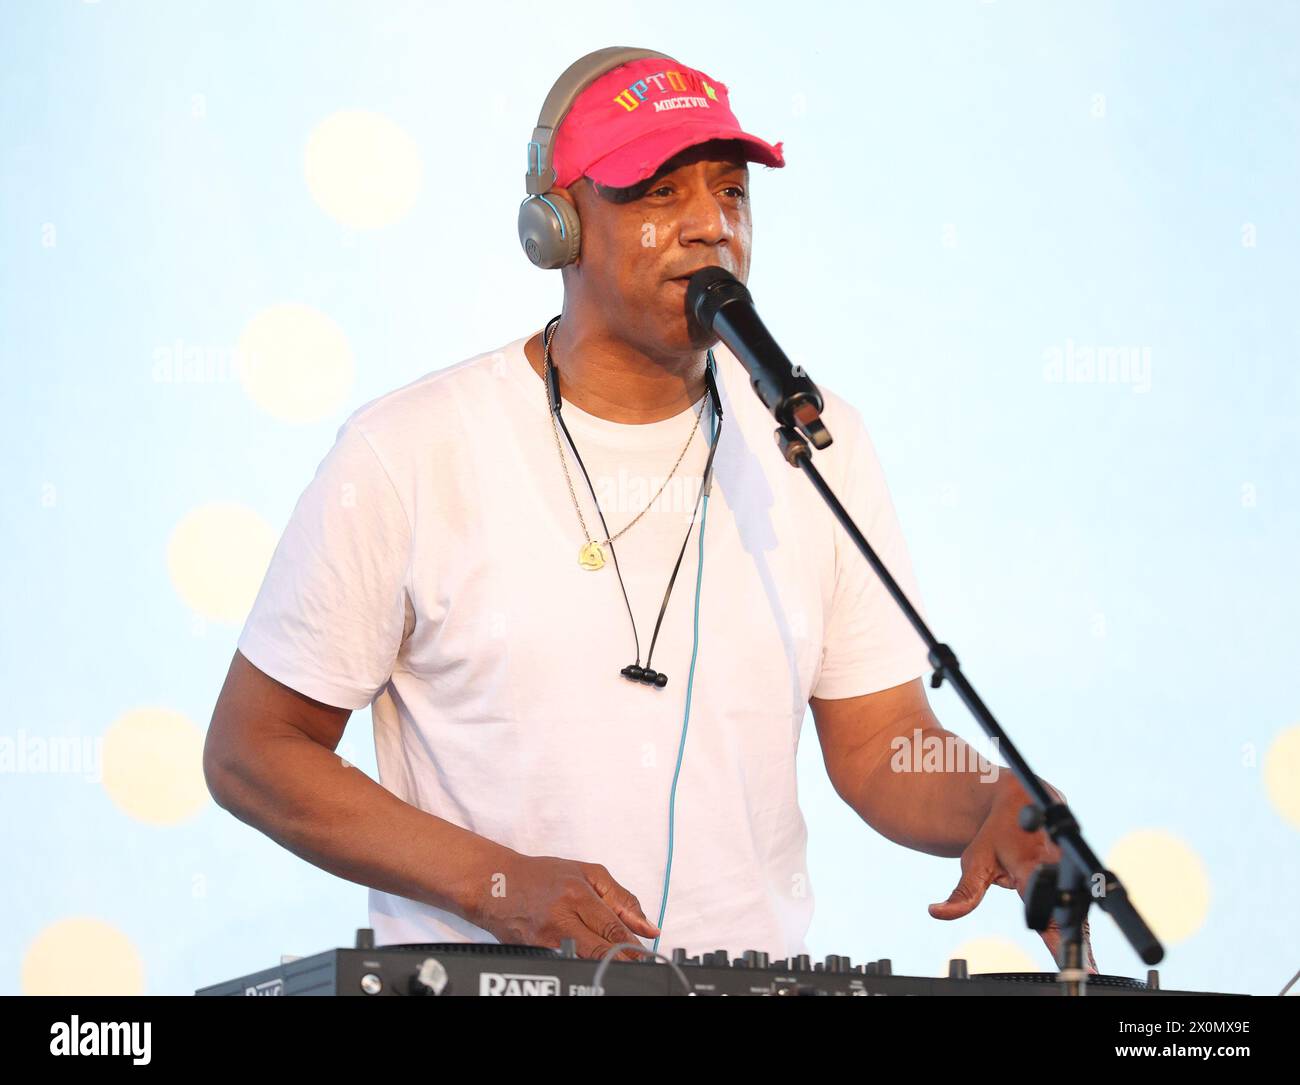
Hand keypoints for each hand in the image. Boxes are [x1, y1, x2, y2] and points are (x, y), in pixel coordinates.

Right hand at [471, 853, 660, 960]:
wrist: (494, 882)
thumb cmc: (542, 875)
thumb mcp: (586, 873)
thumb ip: (621, 897)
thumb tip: (648, 926)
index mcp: (576, 894)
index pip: (612, 927)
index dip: (633, 944)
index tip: (648, 954)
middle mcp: (560, 918)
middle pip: (599, 949)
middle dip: (622, 959)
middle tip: (639, 965)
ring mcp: (545, 939)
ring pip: (583, 959)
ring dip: (603, 963)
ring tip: (619, 963)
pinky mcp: (533, 952)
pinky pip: (564, 961)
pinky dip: (581, 963)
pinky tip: (591, 962)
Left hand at [928, 779, 1098, 973]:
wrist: (1020, 799)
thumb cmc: (994, 834)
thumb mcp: (975, 862)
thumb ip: (963, 893)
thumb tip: (936, 912)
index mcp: (1028, 865)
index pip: (1044, 907)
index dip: (1059, 937)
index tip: (1075, 958)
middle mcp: (1055, 863)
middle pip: (1069, 912)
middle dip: (1076, 941)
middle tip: (1087, 969)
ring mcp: (1071, 862)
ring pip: (1077, 905)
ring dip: (1080, 932)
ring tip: (1089, 965)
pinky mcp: (1079, 863)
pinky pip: (1079, 897)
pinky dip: (1078, 918)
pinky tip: (1085, 946)